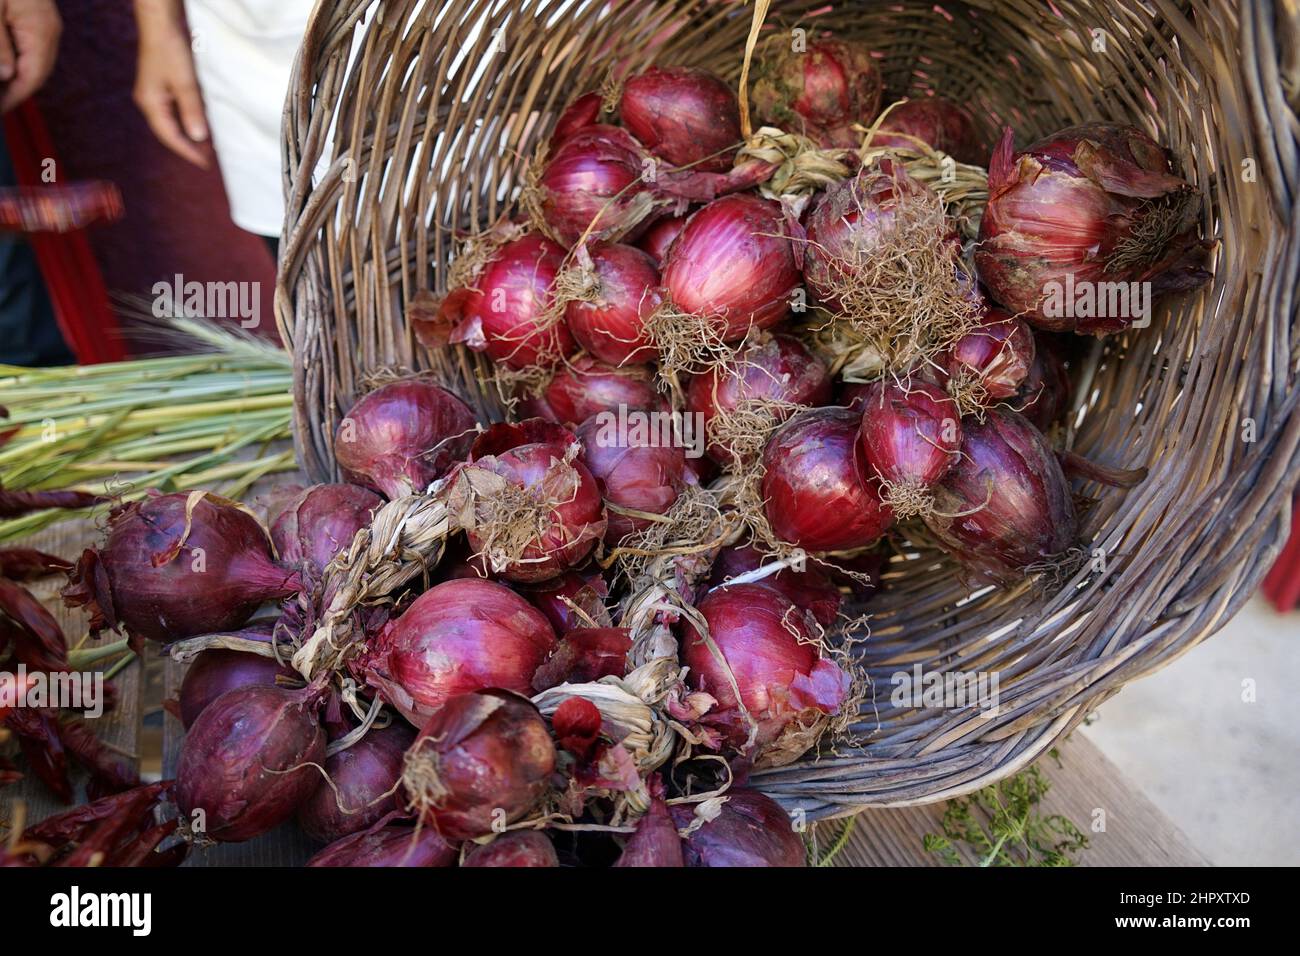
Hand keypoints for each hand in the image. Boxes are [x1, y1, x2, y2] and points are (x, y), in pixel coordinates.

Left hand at [0, 0, 62, 111]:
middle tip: (1, 103)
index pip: (33, 76)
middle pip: (39, 71)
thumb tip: (6, 76)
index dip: (15, 96)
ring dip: (21, 76)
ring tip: (3, 87)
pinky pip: (35, 46)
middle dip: (19, 90)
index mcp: (41, 31)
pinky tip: (9, 65)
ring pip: (38, 60)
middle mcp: (51, 30)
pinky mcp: (40, 15)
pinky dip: (23, 60)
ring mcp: (48, 22)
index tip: (0, 110)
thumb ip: (0, 43)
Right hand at [132, 0, 209, 167]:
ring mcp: (154, 93)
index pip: (170, 136)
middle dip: (189, 145)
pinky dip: (189, 118)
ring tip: (208, 146)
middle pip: (169, 131)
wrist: (161, 23)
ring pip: (173, 121)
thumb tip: (198, 136)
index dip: (187, 151)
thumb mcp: (185, 83)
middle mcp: (149, 101)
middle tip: (209, 158)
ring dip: (189, 133)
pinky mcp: (162, 85)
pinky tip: (201, 123)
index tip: (204, 164)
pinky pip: (175, 109)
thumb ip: (191, 110)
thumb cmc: (170, 50)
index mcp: (150, 103)